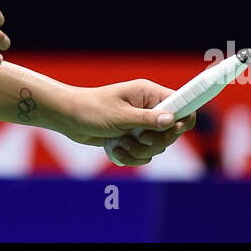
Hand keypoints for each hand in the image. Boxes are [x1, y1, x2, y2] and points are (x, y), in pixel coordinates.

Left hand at [60, 79, 196, 166]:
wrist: (68, 119)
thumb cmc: (91, 110)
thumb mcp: (120, 116)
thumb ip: (147, 120)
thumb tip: (172, 120)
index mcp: (148, 94)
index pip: (182, 104)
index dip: (182, 119)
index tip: (171, 130)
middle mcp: (148, 108)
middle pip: (172, 132)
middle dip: (155, 142)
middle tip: (140, 139)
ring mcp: (141, 124)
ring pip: (157, 147)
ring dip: (139, 151)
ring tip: (120, 143)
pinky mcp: (133, 138)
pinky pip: (143, 155)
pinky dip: (130, 156)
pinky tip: (115, 149)